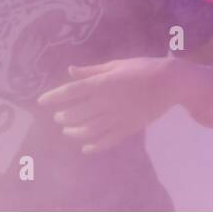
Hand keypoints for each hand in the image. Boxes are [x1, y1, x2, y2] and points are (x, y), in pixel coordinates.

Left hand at [37, 57, 179, 154]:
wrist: (171, 82)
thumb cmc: (144, 67)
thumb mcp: (118, 64)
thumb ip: (93, 70)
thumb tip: (71, 71)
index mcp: (103, 82)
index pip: (71, 92)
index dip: (53, 97)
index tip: (41, 101)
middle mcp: (106, 101)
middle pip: (76, 113)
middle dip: (63, 116)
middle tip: (60, 116)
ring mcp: (117, 117)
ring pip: (88, 130)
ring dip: (73, 132)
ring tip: (68, 130)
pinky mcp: (128, 128)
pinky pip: (107, 141)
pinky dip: (93, 146)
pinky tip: (85, 147)